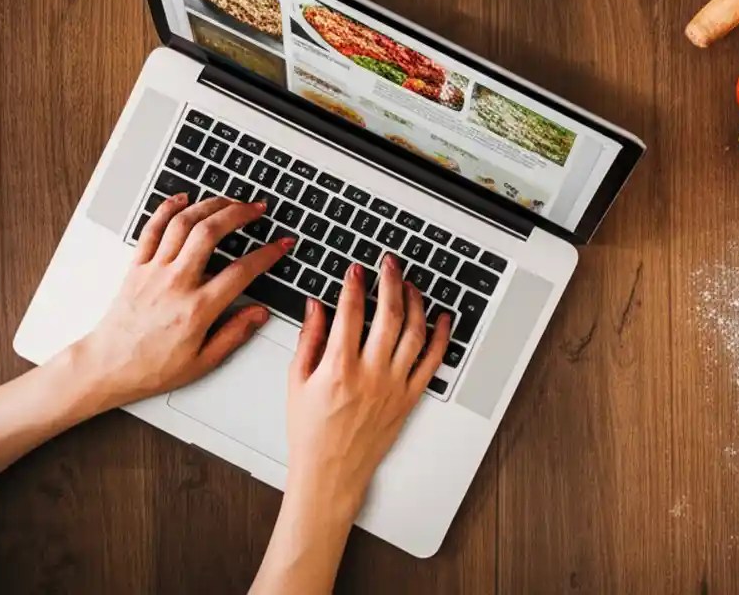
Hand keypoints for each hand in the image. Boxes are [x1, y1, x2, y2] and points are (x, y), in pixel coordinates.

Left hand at [66, 194, 291, 410]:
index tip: (281, 244)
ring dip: (209, 205)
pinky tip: (183, 199)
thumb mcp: (203, 361)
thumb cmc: (152, 367)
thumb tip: (259, 313)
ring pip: (183, 223)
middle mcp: (176, 283)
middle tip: (257, 209)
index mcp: (197, 309)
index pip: (241, 271)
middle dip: (238, 213)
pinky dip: (168, 209)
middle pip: (210, 233)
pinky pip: (152, 229)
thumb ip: (235, 333)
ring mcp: (154, 271)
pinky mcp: (136, 267)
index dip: (266, 254)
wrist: (108, 366)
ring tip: (229, 200)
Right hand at [284, 252, 450, 521]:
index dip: (353, 285)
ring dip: (415, 302)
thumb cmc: (310, 433)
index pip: (350, 312)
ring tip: (410, 284)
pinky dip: (441, 336)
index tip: (356, 270)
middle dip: (390, 281)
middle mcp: (371, 374)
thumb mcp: (296, 382)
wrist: (331, 473)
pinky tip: (442, 318)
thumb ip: (308, 340)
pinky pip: (432, 361)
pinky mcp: (409, 398)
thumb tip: (315, 306)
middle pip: (389, 314)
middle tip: (389, 264)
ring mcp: (394, 386)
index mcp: (338, 368)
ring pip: (414, 332)